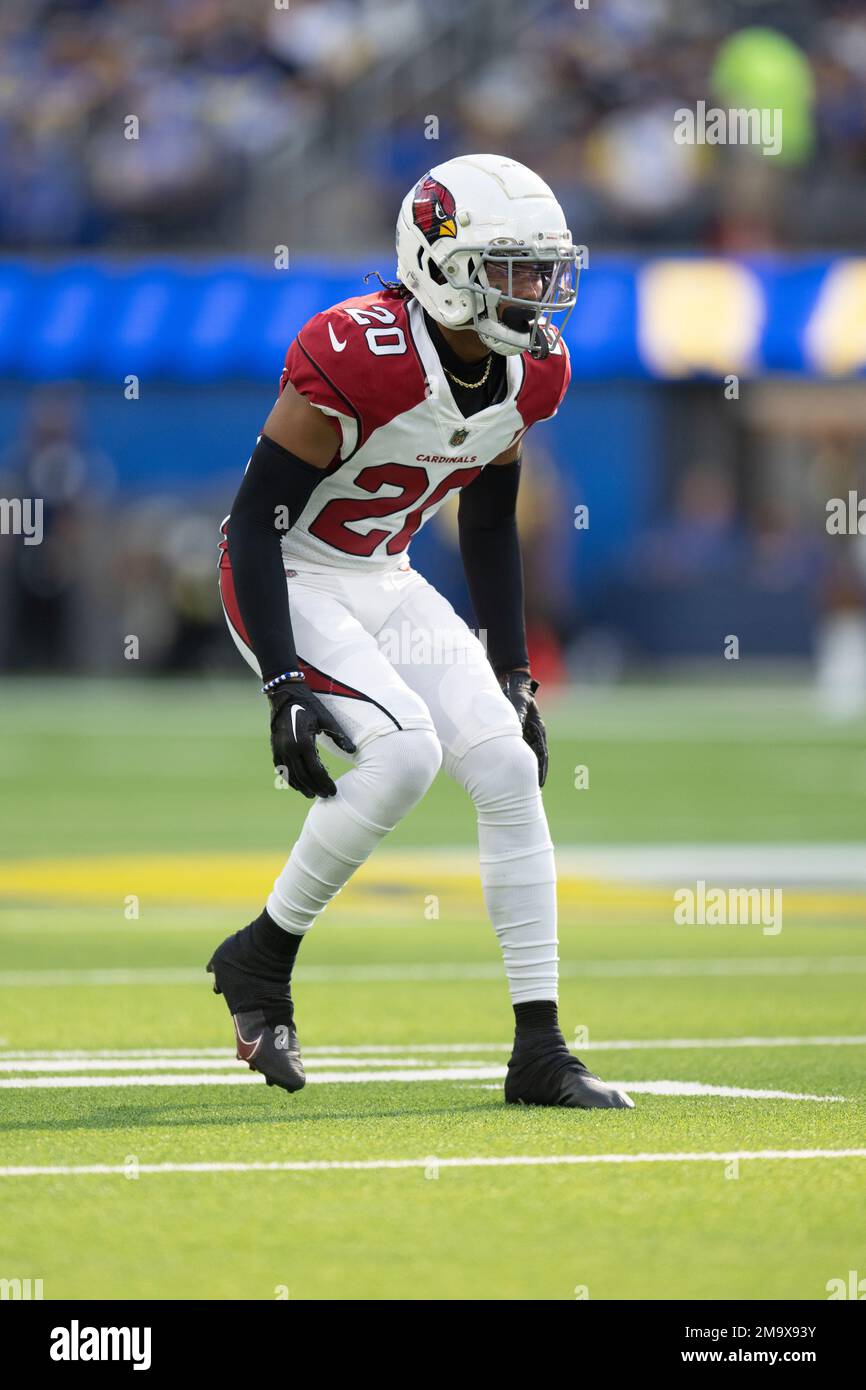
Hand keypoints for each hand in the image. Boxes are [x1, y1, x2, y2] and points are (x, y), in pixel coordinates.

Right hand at [268, 681, 356, 797]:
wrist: (286, 695)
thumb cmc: (309, 706)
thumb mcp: (326, 718)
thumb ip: (339, 735)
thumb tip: (353, 750)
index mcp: (303, 741)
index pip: (315, 769)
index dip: (324, 782)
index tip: (333, 790)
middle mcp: (289, 748)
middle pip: (303, 776)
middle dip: (315, 787)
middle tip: (326, 795)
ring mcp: (280, 749)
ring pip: (291, 775)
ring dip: (302, 786)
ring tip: (313, 794)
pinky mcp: (275, 748)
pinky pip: (282, 769)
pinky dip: (290, 779)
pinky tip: (298, 785)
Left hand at [500, 670, 547, 786]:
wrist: (513, 683)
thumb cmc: (518, 693)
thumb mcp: (519, 703)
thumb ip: (516, 715)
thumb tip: (514, 727)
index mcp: (538, 728)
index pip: (542, 753)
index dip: (542, 768)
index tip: (541, 782)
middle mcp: (533, 733)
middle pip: (534, 757)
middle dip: (534, 773)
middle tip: (532, 790)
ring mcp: (525, 733)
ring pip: (525, 754)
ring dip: (523, 767)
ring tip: (520, 784)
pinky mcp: (516, 731)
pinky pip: (515, 746)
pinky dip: (512, 757)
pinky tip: (506, 769)